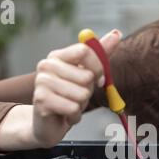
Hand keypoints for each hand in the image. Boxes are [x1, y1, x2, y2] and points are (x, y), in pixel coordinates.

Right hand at [32, 29, 121, 147]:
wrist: (48, 125)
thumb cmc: (69, 98)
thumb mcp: (87, 75)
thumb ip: (100, 54)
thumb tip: (117, 33)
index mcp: (58, 56)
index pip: (86, 51)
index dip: (98, 68)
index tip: (98, 81)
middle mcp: (46, 65)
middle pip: (87, 76)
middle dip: (88, 92)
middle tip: (76, 97)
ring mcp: (42, 82)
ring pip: (82, 94)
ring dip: (81, 106)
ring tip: (69, 107)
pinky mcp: (41, 100)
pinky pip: (74, 108)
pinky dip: (74, 117)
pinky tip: (64, 116)